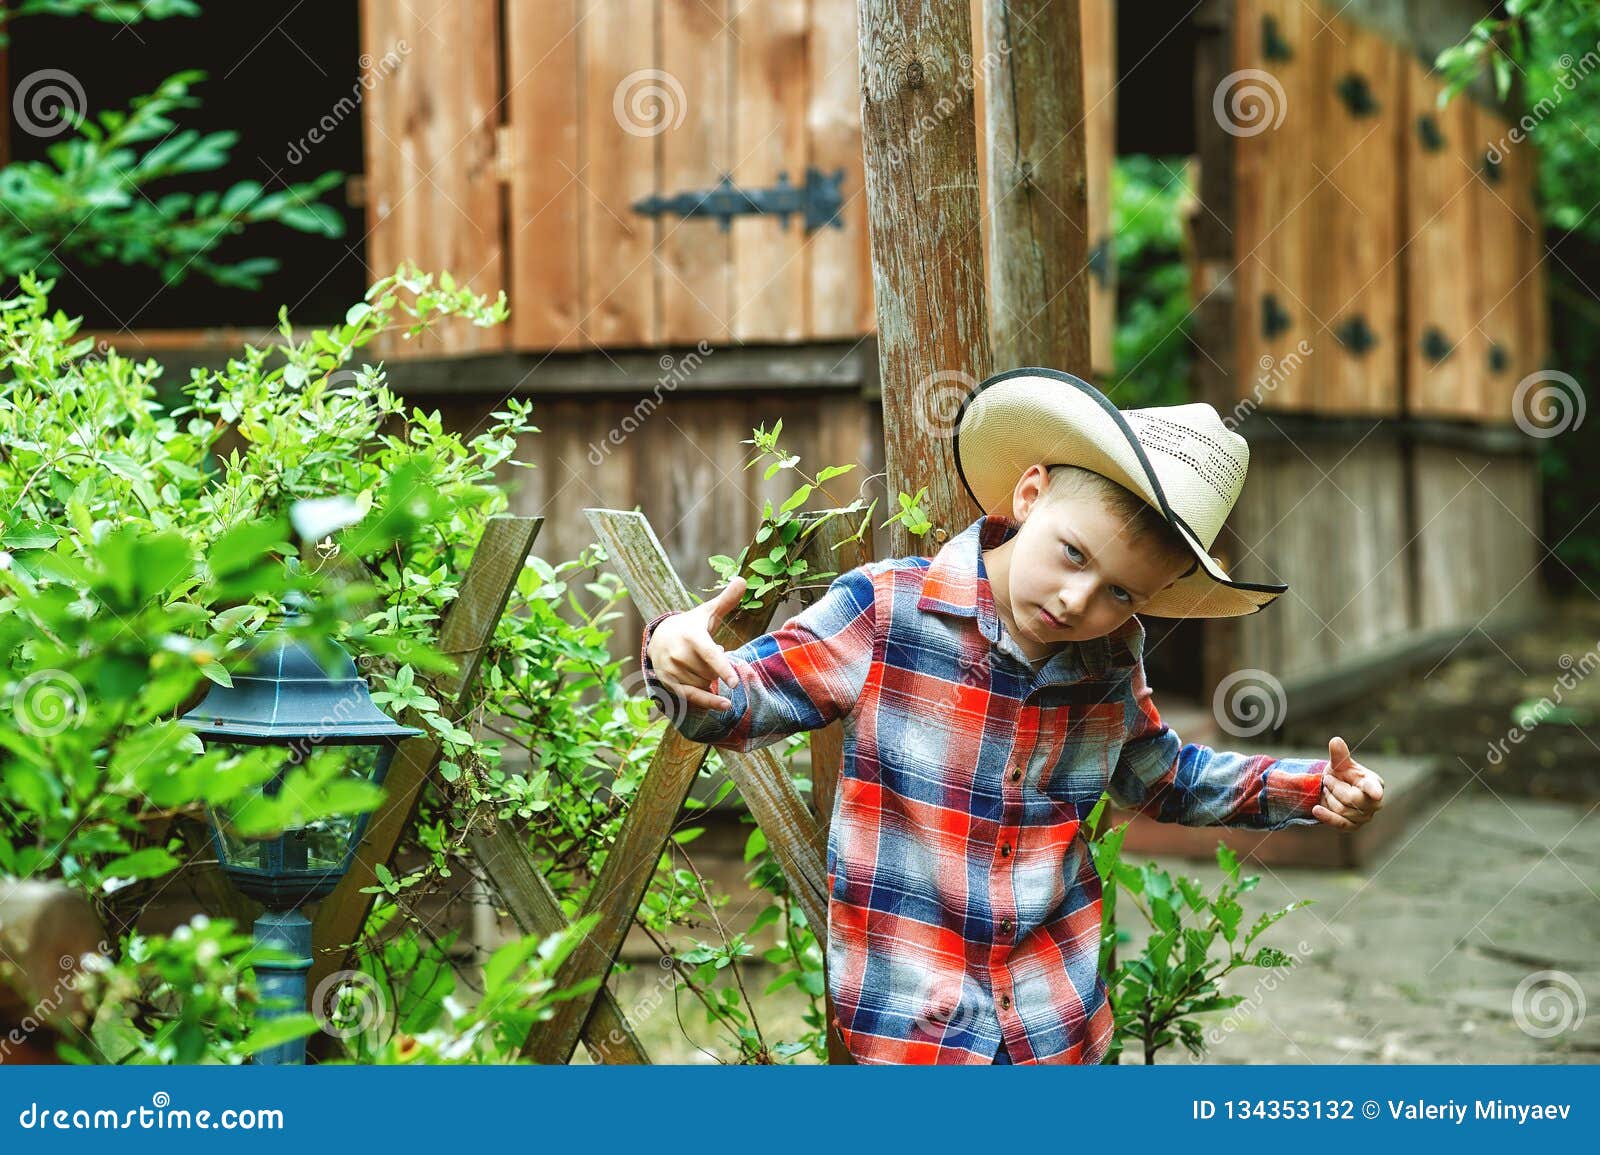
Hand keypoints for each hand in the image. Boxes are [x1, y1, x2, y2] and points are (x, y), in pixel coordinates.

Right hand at [645, 575, 745, 710]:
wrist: (659, 636)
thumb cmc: (691, 625)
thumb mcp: (707, 612)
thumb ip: (726, 600)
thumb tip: (743, 580)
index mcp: (692, 636)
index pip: (709, 655)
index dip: (723, 668)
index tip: (735, 682)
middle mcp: (679, 654)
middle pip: (711, 673)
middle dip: (717, 668)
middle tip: (708, 654)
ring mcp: (672, 670)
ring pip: (704, 684)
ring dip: (709, 678)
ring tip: (700, 663)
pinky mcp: (669, 683)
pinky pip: (692, 697)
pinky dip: (708, 702)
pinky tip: (724, 706)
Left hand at [1312, 735, 1384, 830]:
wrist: (1331, 790)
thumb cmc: (1341, 775)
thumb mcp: (1339, 763)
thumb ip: (1339, 754)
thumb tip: (1335, 741)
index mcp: (1374, 783)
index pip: (1374, 787)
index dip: (1374, 791)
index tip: (1375, 794)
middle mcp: (1374, 803)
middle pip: (1352, 799)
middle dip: (1335, 787)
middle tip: (1328, 779)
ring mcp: (1364, 817)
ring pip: (1342, 810)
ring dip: (1329, 798)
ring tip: (1328, 790)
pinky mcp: (1352, 826)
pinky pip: (1339, 824)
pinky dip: (1326, 816)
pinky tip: (1316, 810)